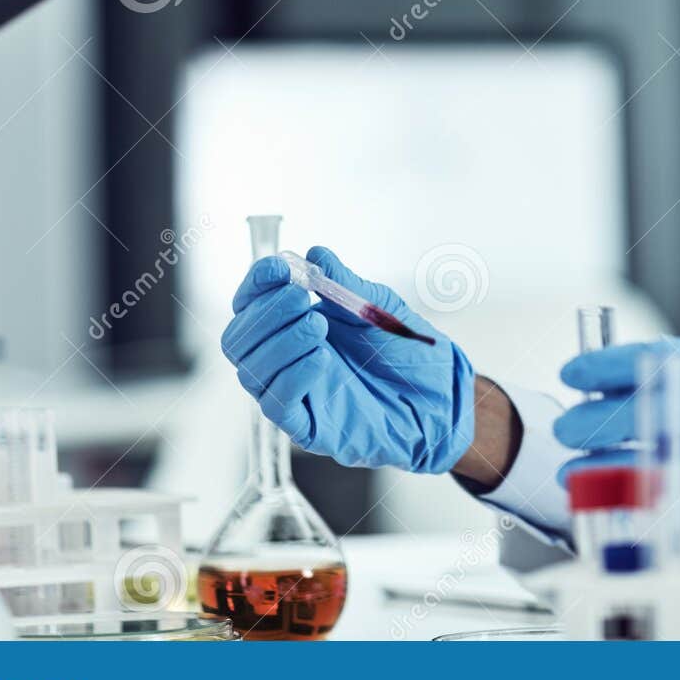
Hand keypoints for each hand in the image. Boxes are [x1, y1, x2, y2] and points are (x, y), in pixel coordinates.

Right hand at [221, 246, 474, 473]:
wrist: (440, 396)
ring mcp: (295, 392)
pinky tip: (320, 358)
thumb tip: (315, 254)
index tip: (278, 267)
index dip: (257, 283)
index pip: (251, 304)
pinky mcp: (308, 425)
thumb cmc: (407, 352)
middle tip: (301, 300)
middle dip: (264, 313)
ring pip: (251, 370)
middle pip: (239, 338)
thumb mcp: (378, 307)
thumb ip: (344, 284)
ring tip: (320, 326)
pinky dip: (292, 376)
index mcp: (294, 326)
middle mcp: (286, 359)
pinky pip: (277, 404)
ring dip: (280, 341)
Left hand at [554, 337, 679, 539]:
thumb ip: (671, 367)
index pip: (633, 361)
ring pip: (627, 470)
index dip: (594, 368)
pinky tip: (608, 499)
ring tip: (572, 472)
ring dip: (591, 472)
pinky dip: (625, 504)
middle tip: (567, 428)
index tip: (571, 373)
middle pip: (619, 418)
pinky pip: (654, 508)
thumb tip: (600, 378)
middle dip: (581, 425)